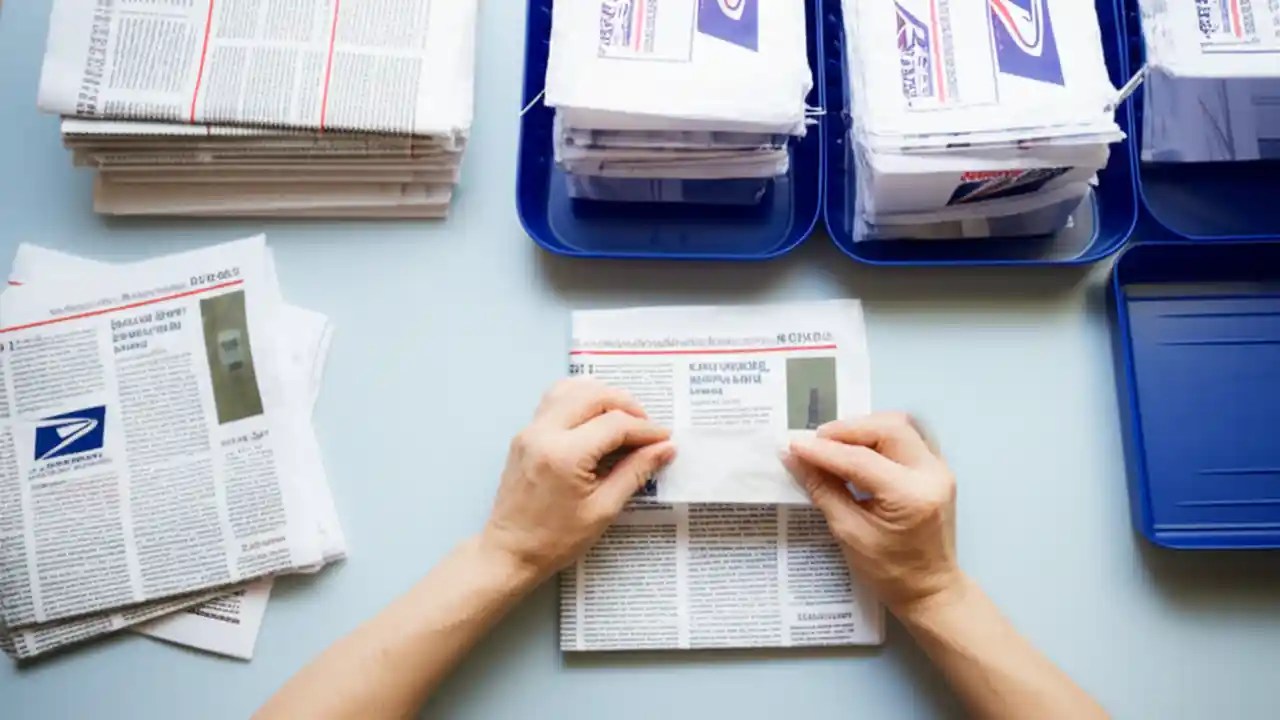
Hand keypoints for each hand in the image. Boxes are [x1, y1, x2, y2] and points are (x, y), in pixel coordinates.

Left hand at [482, 378, 675, 580]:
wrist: (510, 551)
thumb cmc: (556, 539)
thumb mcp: (604, 509)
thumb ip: (635, 472)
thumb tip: (664, 448)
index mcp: (564, 455)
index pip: (614, 424)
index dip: (645, 429)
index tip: (663, 440)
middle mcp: (543, 433)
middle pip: (593, 396)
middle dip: (626, 405)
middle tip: (647, 428)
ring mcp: (529, 430)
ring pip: (571, 389)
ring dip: (602, 396)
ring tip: (623, 418)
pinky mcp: (524, 434)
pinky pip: (554, 400)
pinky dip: (579, 399)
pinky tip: (595, 417)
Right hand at [785, 413, 960, 615]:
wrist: (930, 590)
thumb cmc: (889, 572)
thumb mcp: (849, 533)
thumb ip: (823, 490)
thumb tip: (794, 458)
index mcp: (910, 496)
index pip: (860, 459)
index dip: (823, 450)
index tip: (793, 445)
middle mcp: (932, 474)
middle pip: (888, 427)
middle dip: (848, 430)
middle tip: (817, 443)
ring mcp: (939, 469)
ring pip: (899, 426)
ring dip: (864, 429)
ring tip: (834, 446)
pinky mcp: (937, 469)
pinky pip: (907, 438)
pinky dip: (878, 437)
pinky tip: (858, 451)